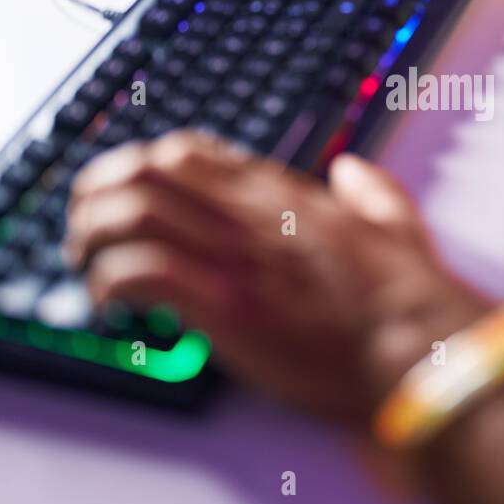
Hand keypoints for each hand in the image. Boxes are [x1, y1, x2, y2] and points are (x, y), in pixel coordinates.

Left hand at [64, 131, 492, 424]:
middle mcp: (248, 215)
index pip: (186, 153)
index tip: (124, 197)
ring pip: (130, 211)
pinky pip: (141, 272)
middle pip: (142, 170)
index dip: (139, 169)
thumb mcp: (398, 224)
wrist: (419, 350)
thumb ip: (371, 189)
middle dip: (96, 193)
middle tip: (84, 228)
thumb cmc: (407, 299)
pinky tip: (109, 305)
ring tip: (85, 266)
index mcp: (280, 194)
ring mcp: (234, 258)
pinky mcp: (225, 306)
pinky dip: (109, 282)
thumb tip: (351, 170)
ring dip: (91, 235)